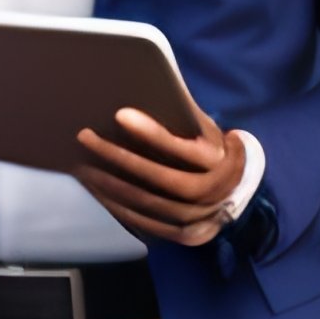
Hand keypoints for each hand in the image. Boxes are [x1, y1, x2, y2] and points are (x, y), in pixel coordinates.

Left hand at [74, 104, 246, 247]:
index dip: (153, 134)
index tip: (120, 114)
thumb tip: (148, 83)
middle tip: (86, 137)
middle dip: (120, 159)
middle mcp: (213, 192)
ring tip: (82, 166)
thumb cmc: (211, 149)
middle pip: (162, 180)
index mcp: (221, 161)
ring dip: (111, 186)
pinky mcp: (186, 236)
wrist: (237, 191)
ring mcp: (199, 218)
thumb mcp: (207, 130)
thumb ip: (185, 116)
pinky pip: (147, 224)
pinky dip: (118, 208)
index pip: (185, 149)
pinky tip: (96, 190)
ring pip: (150, 205)